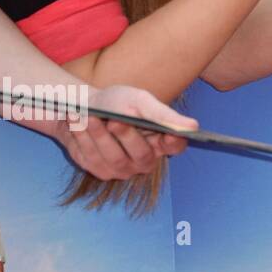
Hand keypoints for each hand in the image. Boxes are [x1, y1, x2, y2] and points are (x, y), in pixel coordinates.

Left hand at [59, 85, 196, 181]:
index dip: (174, 141)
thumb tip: (193, 127)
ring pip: (113, 159)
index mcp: (162, 141)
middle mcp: (144, 160)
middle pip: (142, 155)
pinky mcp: (98, 170)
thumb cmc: (118, 102)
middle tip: (114, 120)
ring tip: (87, 115)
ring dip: (98, 135)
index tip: (167, 133)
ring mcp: (121, 169)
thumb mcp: (140, 102)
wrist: (84, 106)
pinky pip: (92, 158)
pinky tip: (78, 123)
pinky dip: (83, 138)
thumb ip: (163, 115)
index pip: (176, 146)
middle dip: (126, 136)